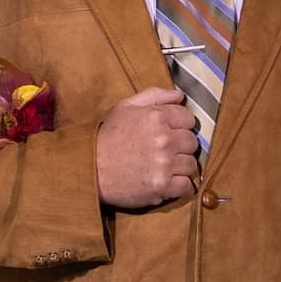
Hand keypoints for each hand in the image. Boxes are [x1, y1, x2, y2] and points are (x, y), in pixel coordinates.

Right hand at [95, 88, 199, 208]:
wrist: (88, 169)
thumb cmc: (106, 137)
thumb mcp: (124, 108)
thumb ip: (154, 96)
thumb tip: (180, 95)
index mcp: (156, 117)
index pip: (188, 118)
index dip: (179, 125)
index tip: (169, 132)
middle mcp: (164, 139)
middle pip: (192, 142)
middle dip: (180, 146)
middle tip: (164, 150)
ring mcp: (164, 164)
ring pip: (191, 164)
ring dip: (180, 166)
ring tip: (162, 166)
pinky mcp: (162, 186)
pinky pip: (186, 185)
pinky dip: (177, 184)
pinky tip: (163, 180)